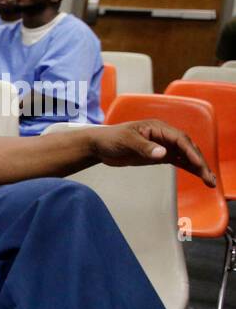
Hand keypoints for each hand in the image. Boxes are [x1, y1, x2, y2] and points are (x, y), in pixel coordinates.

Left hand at [91, 120, 215, 186]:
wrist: (99, 146)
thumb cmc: (111, 139)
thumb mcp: (127, 142)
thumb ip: (145, 148)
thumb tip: (162, 153)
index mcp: (158, 128)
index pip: (180, 140)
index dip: (190, 152)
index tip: (198, 164)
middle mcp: (164, 136)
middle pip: (187, 148)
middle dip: (199, 162)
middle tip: (208, 177)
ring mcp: (162, 145)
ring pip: (185, 155)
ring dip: (197, 167)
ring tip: (209, 180)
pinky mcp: (158, 155)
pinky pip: (177, 161)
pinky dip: (188, 167)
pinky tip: (197, 175)